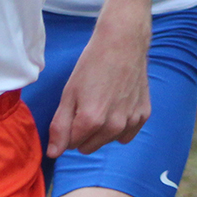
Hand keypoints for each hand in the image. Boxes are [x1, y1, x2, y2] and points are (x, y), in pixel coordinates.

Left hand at [46, 20, 149, 156]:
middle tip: (87, 105)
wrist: (122, 43)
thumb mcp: (69, 94)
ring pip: (107, 141)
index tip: (73, 110)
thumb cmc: (92, 65)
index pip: (71, 144)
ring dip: (102, 130)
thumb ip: (60, 127)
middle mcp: (113, 126)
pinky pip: (126, 135)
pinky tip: (118, 105)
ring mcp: (131, 121)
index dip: (68, 129)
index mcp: (91, 121)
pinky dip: (120, 126)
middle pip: (89, 147)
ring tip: (103, 102)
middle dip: (84, 133)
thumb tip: (53, 153)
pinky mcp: (144, 115)